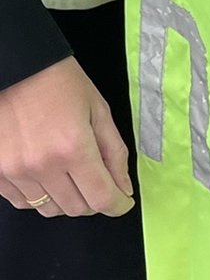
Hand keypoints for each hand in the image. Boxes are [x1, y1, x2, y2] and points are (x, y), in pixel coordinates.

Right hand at [0, 57, 134, 218]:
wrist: (16, 70)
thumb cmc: (60, 83)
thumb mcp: (98, 110)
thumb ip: (114, 152)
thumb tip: (124, 187)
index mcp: (73, 148)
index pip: (101, 197)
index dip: (117, 205)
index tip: (123, 203)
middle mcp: (42, 166)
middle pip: (75, 208)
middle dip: (94, 200)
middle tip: (99, 182)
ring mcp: (15, 172)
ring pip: (48, 209)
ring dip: (66, 199)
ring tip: (72, 175)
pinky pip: (22, 202)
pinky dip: (40, 196)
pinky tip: (47, 176)